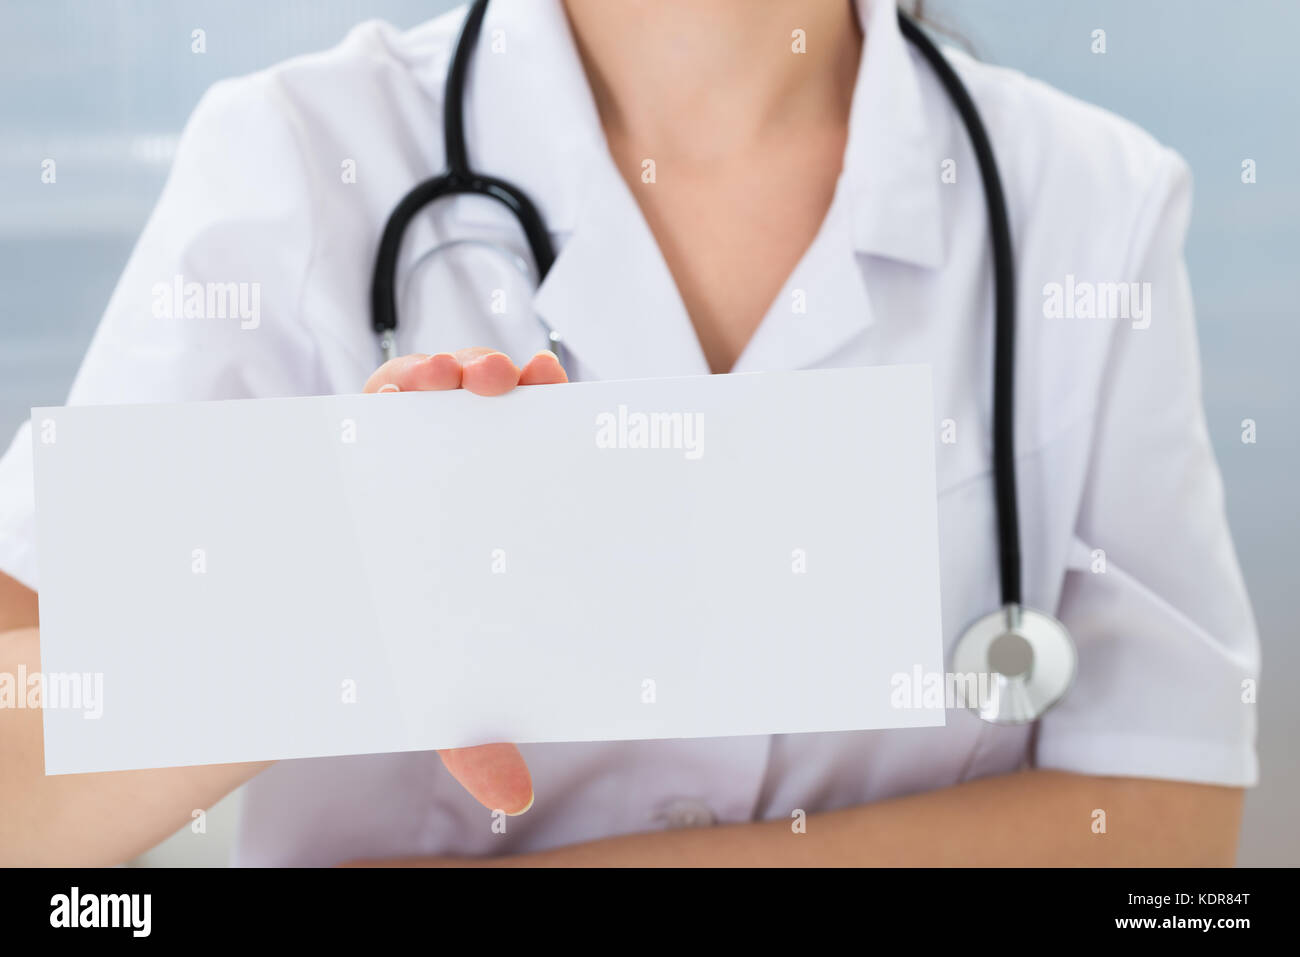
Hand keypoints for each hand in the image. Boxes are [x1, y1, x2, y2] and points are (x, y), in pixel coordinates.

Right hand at [363, 347, 567, 814]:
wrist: (323, 641)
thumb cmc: (404, 654)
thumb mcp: (441, 698)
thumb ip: (473, 739)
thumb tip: (510, 795)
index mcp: (495, 512)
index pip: (533, 446)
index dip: (553, 410)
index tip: (562, 388)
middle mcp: (458, 473)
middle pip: (491, 405)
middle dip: (504, 376)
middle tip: (513, 381)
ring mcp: (410, 453)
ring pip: (439, 390)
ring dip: (453, 368)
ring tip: (461, 376)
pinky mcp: (359, 445)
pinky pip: (382, 399)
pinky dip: (399, 383)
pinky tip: (410, 387)